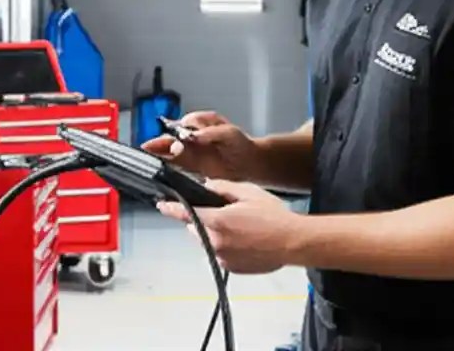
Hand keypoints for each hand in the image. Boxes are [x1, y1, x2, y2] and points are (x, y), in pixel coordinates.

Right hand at [139, 111, 262, 181]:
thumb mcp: (228, 133)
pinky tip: (158, 168)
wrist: (249, 162)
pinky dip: (166, 166)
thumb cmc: (241, 143)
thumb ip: (210, 133)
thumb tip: (194, 136)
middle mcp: (191, 137)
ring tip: (148, 154)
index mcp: (199, 124)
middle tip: (151, 147)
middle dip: (160, 142)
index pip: (182, 125)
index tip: (175, 139)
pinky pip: (175, 165)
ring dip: (159, 153)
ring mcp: (190, 152)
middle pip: (170, 138)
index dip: (176, 131)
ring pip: (169, 151)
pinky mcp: (191, 166)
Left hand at [157, 179, 301, 274]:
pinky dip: (225, 247)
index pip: (185, 213)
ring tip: (239, 228)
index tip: (161, 206)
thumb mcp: (248, 192)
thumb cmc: (274, 217)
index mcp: (217, 221)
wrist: (292, 242)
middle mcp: (216, 241)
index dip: (170, 209)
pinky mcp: (230, 268)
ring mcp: (222, 257)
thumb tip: (207, 185)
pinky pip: (219, 254)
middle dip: (203, 219)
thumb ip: (222, 187)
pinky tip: (244, 240)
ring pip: (207, 241)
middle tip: (225, 213)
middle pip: (196, 228)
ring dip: (214, 233)